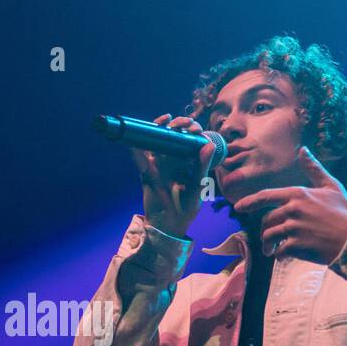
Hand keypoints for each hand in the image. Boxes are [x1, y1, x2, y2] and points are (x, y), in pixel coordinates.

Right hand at [130, 113, 215, 238]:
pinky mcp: (147, 172)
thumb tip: (209, 144)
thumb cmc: (187, 208)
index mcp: (189, 162)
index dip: (192, 129)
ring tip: (165, 120)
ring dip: (160, 127)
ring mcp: (160, 164)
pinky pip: (141, 158)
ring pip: (158, 140)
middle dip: (178, 123)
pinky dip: (137, 149)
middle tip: (181, 123)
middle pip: (174, 135)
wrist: (169, 225)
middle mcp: (175, 160)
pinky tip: (138, 140)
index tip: (194, 128)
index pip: (191, 139)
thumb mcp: (198, 187)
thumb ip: (202, 166)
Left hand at [231, 146, 346, 262]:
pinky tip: (284, 256)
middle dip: (265, 230)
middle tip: (268, 240)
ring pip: (269, 236)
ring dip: (268, 245)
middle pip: (266, 220)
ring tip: (272, 250)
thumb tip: (302, 150)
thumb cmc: (345, 212)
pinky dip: (278, 255)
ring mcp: (294, 228)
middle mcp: (293, 209)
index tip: (239, 207)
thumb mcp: (331, 186)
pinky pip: (279, 251)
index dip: (249, 202)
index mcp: (298, 194)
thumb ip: (313, 169)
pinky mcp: (297, 246)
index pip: (266, 196)